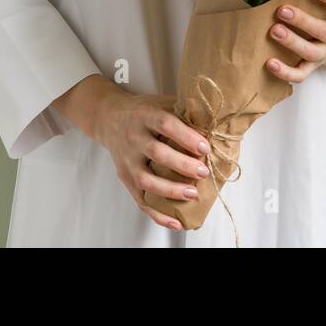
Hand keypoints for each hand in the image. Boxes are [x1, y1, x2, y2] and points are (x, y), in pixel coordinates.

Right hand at [90, 87, 212, 231]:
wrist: (109, 118)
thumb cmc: (143, 111)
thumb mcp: (161, 103)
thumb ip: (184, 112)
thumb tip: (216, 124)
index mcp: (146, 116)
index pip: (166, 125)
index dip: (186, 137)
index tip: (205, 148)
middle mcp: (134, 138)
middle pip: (157, 154)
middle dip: (182, 165)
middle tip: (203, 172)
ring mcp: (128, 160)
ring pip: (146, 179)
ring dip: (170, 190)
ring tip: (192, 193)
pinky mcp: (125, 177)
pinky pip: (140, 199)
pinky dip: (157, 214)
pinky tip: (176, 222)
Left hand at [266, 0, 325, 81]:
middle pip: (322, 31)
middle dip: (302, 21)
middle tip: (282, 10)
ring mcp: (325, 52)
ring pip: (309, 53)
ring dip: (291, 43)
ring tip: (274, 30)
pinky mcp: (314, 65)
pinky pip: (301, 74)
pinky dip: (285, 72)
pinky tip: (269, 63)